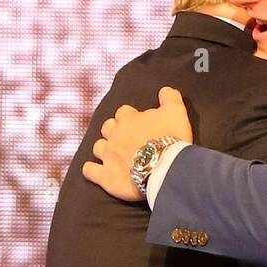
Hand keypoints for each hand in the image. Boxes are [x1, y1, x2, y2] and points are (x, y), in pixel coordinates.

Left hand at [81, 87, 192, 201]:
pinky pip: (90, 171)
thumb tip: (165, 90)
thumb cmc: (171, 139)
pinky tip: (93, 170)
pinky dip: (90, 169)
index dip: (130, 117)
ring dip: (104, 148)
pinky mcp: (107, 176)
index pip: (123, 112)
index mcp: (129, 119)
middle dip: (114, 130)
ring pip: (98, 147)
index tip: (139, 123)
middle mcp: (115, 135)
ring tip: (113, 154)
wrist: (166, 168)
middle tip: (127, 138)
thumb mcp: (176, 112)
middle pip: (108, 127)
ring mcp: (108, 155)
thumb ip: (170, 98)